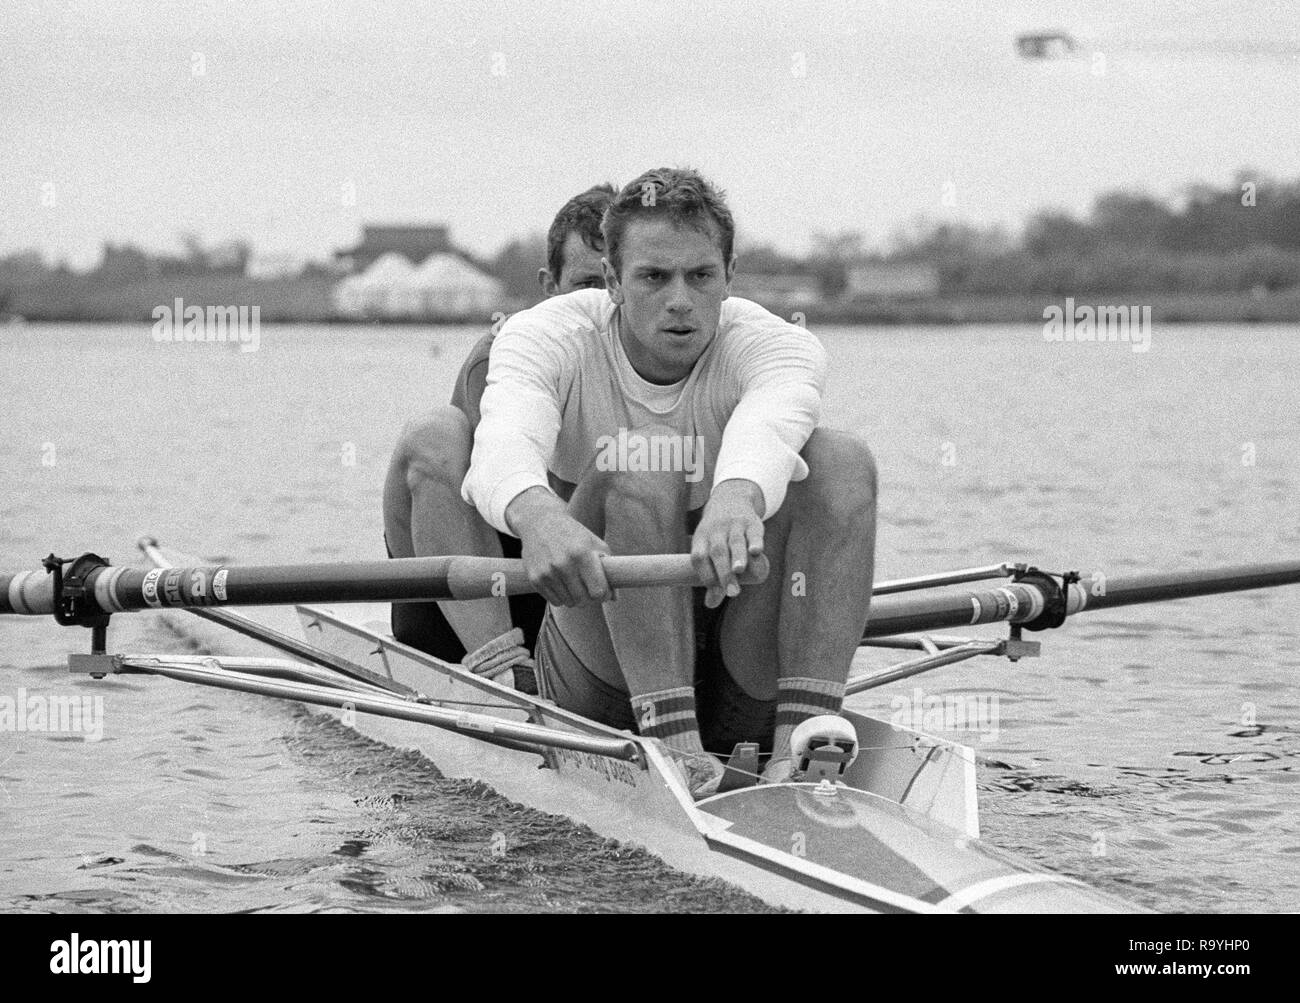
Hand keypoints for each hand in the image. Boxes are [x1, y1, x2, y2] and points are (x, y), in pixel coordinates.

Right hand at [507, 487, 612, 606]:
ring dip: (575, 597)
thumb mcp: (595, 544)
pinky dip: (561, 596)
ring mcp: (547, 573)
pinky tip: (562, 582)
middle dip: (590, 597)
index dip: (604, 594)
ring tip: (575, 583)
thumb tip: (614, 598)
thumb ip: (608, 569)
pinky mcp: (535, 579)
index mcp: (582, 554)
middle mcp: (563, 565)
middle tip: (590, 589)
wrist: (540, 522)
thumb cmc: (574, 534)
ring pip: (569, 603)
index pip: (598, 591)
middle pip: (583, 600)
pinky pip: (555, 601)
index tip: (604, 590)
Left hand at [691, 479, 768, 607]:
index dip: (706, 574)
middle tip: (733, 592)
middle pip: (717, 552)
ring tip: (739, 570)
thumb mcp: (709, 551)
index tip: (716, 591)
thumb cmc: (717, 536)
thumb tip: (711, 604)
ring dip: (737, 556)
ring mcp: (733, 525)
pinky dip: (755, 542)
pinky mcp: (752, 522)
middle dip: (724, 572)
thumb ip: (712, 578)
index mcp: (701, 539)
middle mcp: (715, 531)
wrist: (730, 499)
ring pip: (734, 541)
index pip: (698, 557)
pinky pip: (753, 532)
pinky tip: (756, 552)